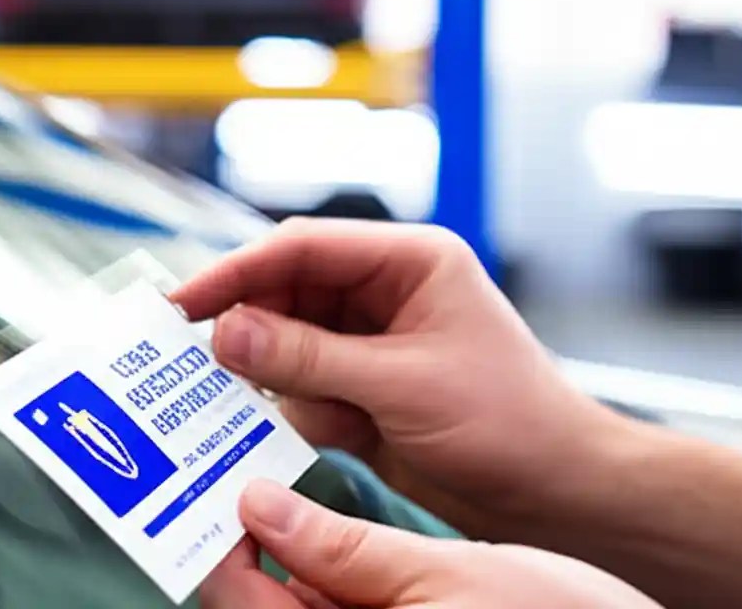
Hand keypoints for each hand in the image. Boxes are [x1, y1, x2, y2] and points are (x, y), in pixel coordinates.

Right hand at [172, 219, 633, 527]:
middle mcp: (386, 293)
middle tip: (190, 356)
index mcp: (410, 262)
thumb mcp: (402, 384)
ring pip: (288, 342)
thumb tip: (225, 331)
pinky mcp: (364, 391)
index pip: (305, 248)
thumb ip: (308, 356)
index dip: (239, 270)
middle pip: (288, 291)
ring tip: (233, 396)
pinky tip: (293, 428)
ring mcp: (373, 343)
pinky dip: (289, 407)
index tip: (185, 302)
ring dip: (268, 371)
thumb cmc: (510, 422)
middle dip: (247, 324)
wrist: (556, 494)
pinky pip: (303, 386)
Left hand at [200, 480, 660, 608]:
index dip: (216, 530)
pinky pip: (336, 586)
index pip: (237, 595)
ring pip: (295, 584)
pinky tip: (325, 494)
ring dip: (281, 525)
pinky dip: (322, 542)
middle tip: (238, 440)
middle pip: (258, 590)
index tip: (217, 461)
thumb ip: (346, 551)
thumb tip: (261, 509)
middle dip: (243, 522)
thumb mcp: (445, 578)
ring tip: (272, 450)